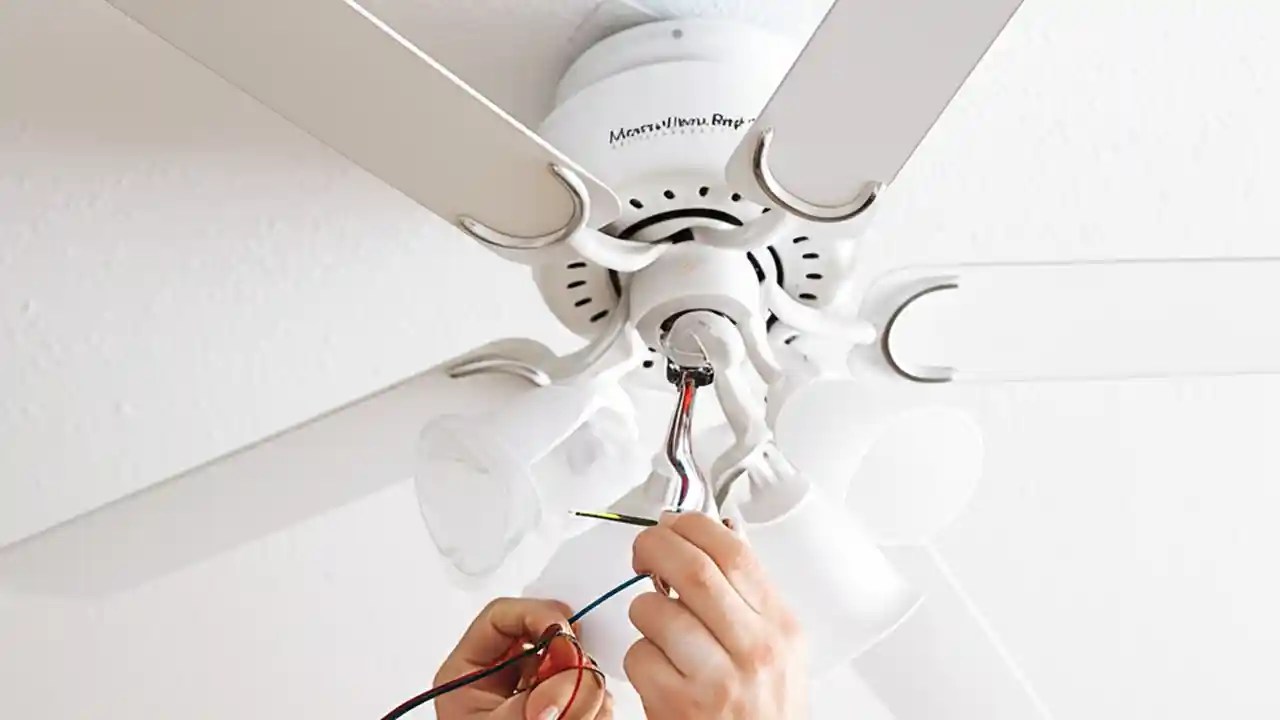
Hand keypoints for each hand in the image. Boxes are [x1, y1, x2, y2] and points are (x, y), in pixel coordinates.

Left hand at [434, 598, 612, 719]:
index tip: (565, 633)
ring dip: (588, 687)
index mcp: (470, 672)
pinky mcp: (566, 710)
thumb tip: (571, 676)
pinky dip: (599, 707)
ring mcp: (539, 694)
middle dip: (571, 658)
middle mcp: (507, 677)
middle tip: (579, 681)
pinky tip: (588, 719)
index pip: (502, 615)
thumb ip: (529, 703)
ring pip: (578, 664)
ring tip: (578, 715)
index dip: (537, 614)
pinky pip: (594, 693)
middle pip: (548, 636)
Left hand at [625, 513, 806, 718]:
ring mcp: (717, 679)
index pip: (733, 550)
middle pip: (691, 568)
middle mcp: (754, 649)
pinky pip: (637, 655)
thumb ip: (748, 595)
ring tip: (657, 629)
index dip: (690, 525)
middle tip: (642, 553)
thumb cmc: (762, 711)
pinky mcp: (678, 705)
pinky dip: (638, 657)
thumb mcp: (777, 648)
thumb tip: (715, 532)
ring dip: (643, 611)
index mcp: (781, 626)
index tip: (671, 525)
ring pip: (655, 610)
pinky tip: (659, 672)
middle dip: (653, 548)